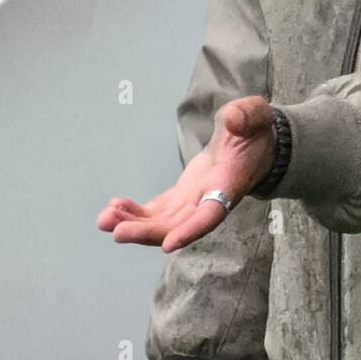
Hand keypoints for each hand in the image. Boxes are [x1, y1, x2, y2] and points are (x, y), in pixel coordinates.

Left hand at [97, 95, 275, 250]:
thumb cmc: (255, 129)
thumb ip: (246, 116)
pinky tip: (113, 209)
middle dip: (147, 232)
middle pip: (178, 226)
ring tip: (104, 219)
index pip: (211, 214)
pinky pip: (157, 212)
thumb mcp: (255, 115)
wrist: (254, 144)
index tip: (168, 244)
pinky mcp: (182, 196)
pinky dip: (135, 213)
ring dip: (134, 224)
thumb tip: (231, 121)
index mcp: (229, 184)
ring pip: (162, 223)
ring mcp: (193, 201)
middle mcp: (209, 200)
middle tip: (117, 232)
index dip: (191, 230)